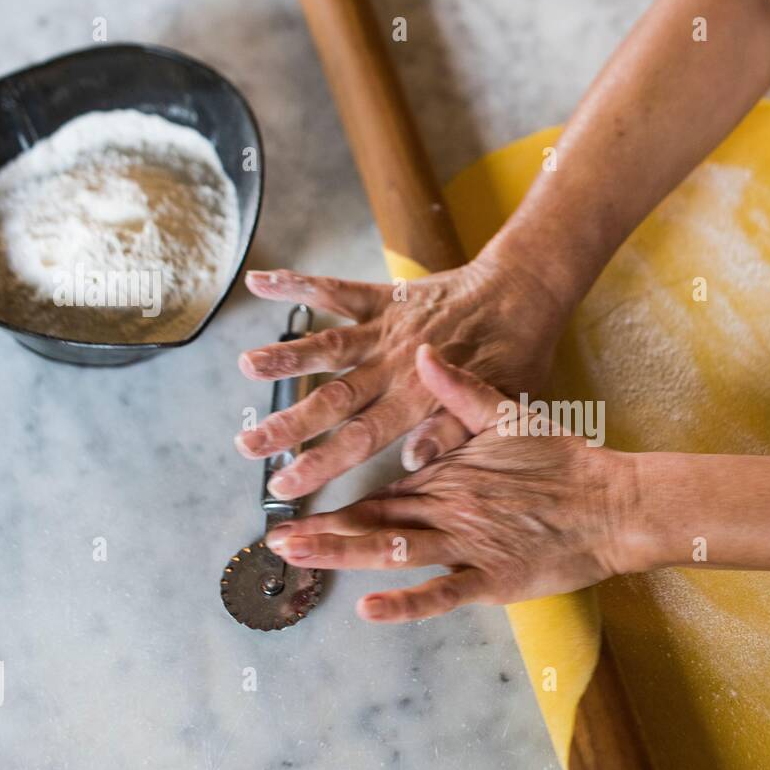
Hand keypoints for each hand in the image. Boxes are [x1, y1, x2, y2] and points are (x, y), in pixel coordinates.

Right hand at [234, 251, 571, 498]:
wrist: (522, 295)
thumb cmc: (512, 357)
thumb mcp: (497, 408)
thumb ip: (450, 431)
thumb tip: (409, 459)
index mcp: (417, 401)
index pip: (359, 440)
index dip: (320, 464)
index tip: (285, 486)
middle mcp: (394, 368)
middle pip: (332, 401)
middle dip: (288, 426)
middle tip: (247, 446)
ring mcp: (386, 331)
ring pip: (327, 347)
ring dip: (286, 357)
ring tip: (247, 367)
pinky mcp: (385, 298)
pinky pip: (335, 290)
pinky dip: (297, 284)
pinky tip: (260, 283)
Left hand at [263, 345, 640, 622]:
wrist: (612, 501)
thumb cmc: (564, 461)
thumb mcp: (510, 415)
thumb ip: (460, 390)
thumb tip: (423, 353)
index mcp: (447, 474)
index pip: (378, 491)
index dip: (333, 500)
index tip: (292, 505)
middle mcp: (449, 509)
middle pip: (373, 523)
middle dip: (320, 532)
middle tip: (273, 541)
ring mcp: (468, 545)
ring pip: (395, 552)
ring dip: (343, 556)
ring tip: (298, 561)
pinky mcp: (494, 579)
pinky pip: (444, 593)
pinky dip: (406, 602)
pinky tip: (368, 609)